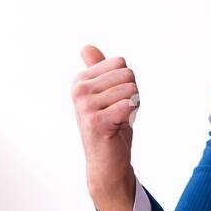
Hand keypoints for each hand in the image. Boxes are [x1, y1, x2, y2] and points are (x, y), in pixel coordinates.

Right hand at [73, 45, 138, 210]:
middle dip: (131, 94)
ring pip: (130, 90)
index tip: (114, 101)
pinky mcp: (96, 121)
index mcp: (80, 80)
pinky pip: (129, 105)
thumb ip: (97, 69)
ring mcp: (85, 106)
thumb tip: (86, 47)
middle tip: (118, 113)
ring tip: (117, 121)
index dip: (126, 83)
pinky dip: (131, 118)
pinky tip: (118, 129)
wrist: (107, 163)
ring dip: (132, 108)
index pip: (120, 63)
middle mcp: (79, 90)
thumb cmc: (110, 126)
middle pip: (127, 74)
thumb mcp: (105, 93)